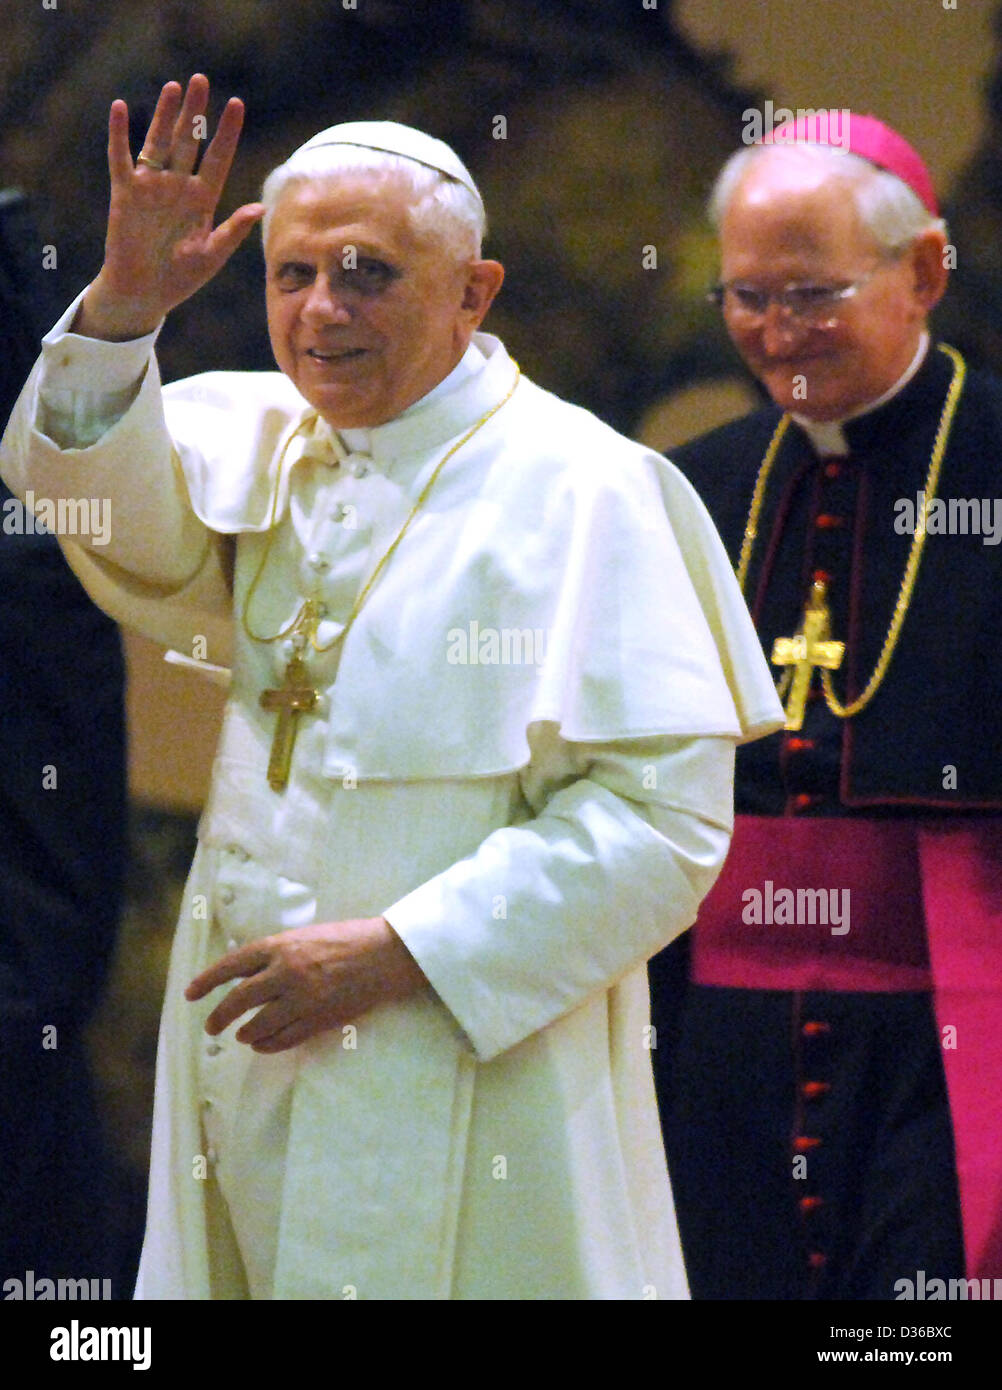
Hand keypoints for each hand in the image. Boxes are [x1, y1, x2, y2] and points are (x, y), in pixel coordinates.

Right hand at [76, 73, 264, 339]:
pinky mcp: (125, 193)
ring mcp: (151, 187)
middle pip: (189, 141)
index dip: (227, 132)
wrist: (144, 293)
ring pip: (159, 141)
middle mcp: (178, 187)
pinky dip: (120, 134)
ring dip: (165, 114)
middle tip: (201, 79)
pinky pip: (121, 157)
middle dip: (195, 111)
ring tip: (173, 86)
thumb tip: (259, 208)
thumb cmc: (181, 279)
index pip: (218, 158)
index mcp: (203, 200)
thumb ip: (233, 231)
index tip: (237, 103)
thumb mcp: (212, 256)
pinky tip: (120, 107)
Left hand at [184, 917, 427, 1052]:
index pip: (232, 965)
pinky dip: (268, 1045)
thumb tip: (246, 973)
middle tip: (212, 1026)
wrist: (386, 955)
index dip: (207, 980)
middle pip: (239, 999)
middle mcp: (287, 972)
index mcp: (282, 946)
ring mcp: (303, 998)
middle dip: (220, 1015)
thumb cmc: (348, 939)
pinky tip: (262, 1044)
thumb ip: (277, 954)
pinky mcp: (319, 1019)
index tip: (191, 993)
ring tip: (241, 1036)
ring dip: (246, 1033)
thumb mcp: (306, 936)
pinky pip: (284, 1039)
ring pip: (260, 1024)